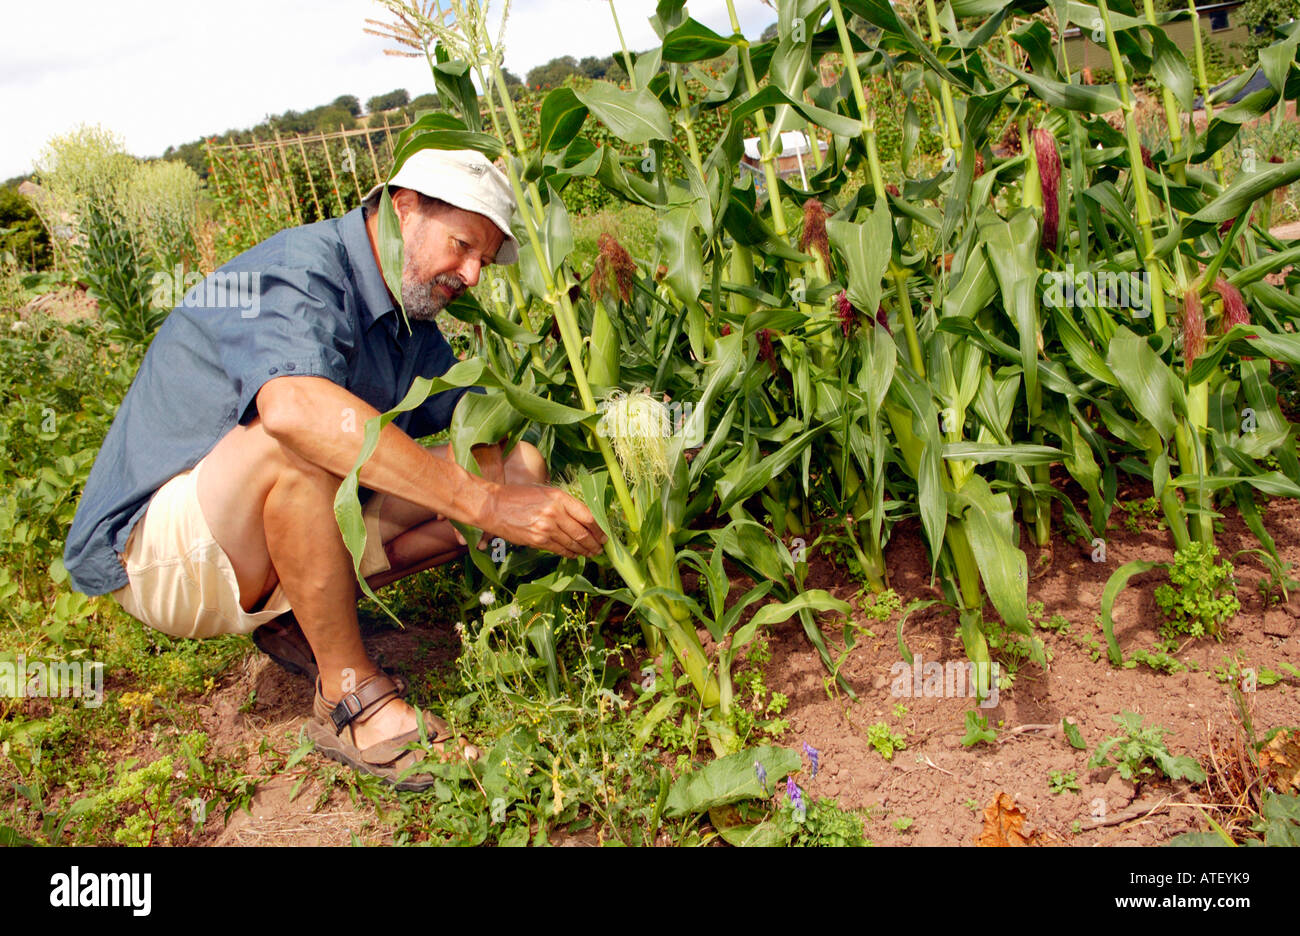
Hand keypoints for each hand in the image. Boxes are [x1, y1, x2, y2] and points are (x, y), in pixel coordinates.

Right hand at [480, 483, 606, 558]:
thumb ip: (564, 504)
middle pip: (583, 532)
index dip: (599, 528)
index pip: (588, 516)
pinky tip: (575, 554)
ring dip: (584, 551)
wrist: (492, 506)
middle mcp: (555, 513)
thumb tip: (584, 519)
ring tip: (591, 553)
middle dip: (595, 543)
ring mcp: (546, 528)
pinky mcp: (537, 540)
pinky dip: (570, 553)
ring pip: (573, 543)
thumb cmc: (518, 496)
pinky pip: (560, 550)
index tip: (604, 534)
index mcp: (559, 497)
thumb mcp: (544, 492)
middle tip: (600, 548)